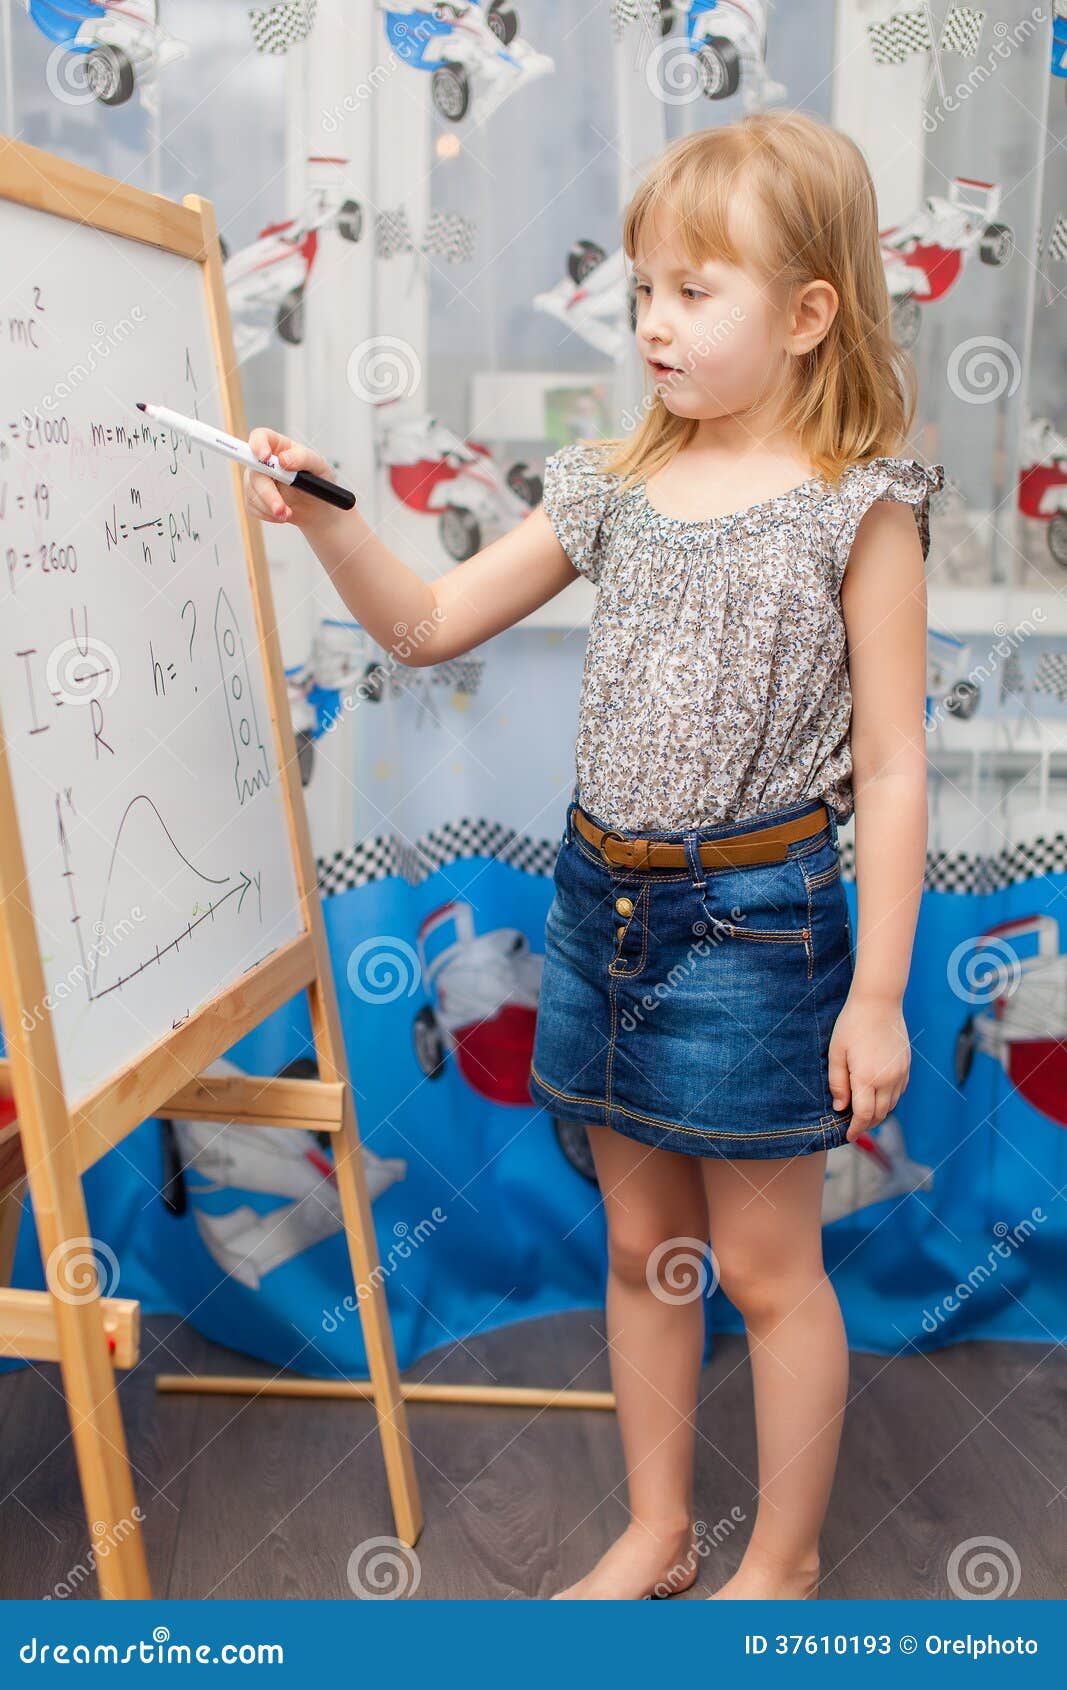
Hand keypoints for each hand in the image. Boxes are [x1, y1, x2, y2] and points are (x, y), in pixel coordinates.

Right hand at [243, 426, 338, 528]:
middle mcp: (264, 462)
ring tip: (289, 513)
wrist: (319, 509)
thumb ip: (303, 458)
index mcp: (279, 446)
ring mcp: (257, 479)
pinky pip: (252, 507)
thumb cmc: (320, 482)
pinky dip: (268, 515)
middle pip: (254, 471)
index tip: (265, 457)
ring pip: (252, 492)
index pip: (260, 436)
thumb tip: (284, 460)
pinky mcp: (254, 497)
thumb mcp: (319, 466)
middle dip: (267, 493)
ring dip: (270, 508)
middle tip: (281, 508)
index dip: (257, 444)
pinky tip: (282, 515)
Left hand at [828, 993, 910, 1139]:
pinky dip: (888, 1100)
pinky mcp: (906, 1066)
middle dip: (866, 1124)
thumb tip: (841, 1107)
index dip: (856, 1129)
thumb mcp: (836, 1053)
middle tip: (853, 1127)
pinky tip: (877, 1096)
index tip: (848, 1136)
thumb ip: (837, 1083)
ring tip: (863, 1113)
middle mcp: (888, 1079)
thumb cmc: (852, 1025)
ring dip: (878, 1113)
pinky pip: (899, 1092)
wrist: (879, 1003)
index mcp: (867, 1078)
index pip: (864, 1115)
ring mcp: (900, 1073)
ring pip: (891, 1105)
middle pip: (879, 1114)